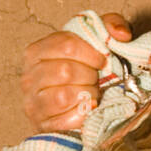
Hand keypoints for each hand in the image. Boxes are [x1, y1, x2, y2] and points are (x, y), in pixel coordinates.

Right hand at [21, 12, 131, 132]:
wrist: (75, 102)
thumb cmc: (85, 67)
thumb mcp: (97, 40)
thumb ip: (111, 25)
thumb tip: (122, 34)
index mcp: (37, 51)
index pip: (66, 46)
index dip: (91, 54)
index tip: (102, 60)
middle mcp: (28, 76)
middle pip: (65, 71)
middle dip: (89, 75)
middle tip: (95, 78)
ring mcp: (32, 102)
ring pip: (64, 96)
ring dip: (87, 94)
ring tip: (91, 92)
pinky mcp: (42, 124)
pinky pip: (66, 120)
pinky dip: (83, 114)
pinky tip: (86, 108)